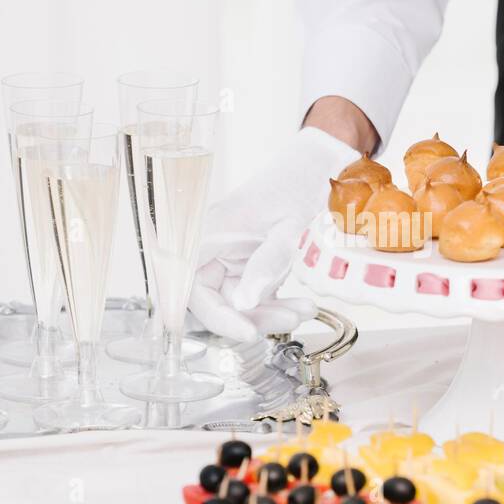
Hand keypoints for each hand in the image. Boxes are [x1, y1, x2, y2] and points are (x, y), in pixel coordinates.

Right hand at [188, 122, 362, 341]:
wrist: (309, 171)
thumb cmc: (291, 185)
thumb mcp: (284, 227)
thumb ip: (265, 263)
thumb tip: (246, 303)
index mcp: (203, 236)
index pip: (194, 290)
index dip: (219, 317)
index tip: (249, 332)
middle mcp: (207, 252)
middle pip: (217, 304)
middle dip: (254, 318)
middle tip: (290, 317)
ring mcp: (225, 263)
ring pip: (238, 306)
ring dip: (270, 314)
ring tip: (305, 309)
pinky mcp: (243, 270)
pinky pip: (253, 299)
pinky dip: (277, 305)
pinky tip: (302, 304)